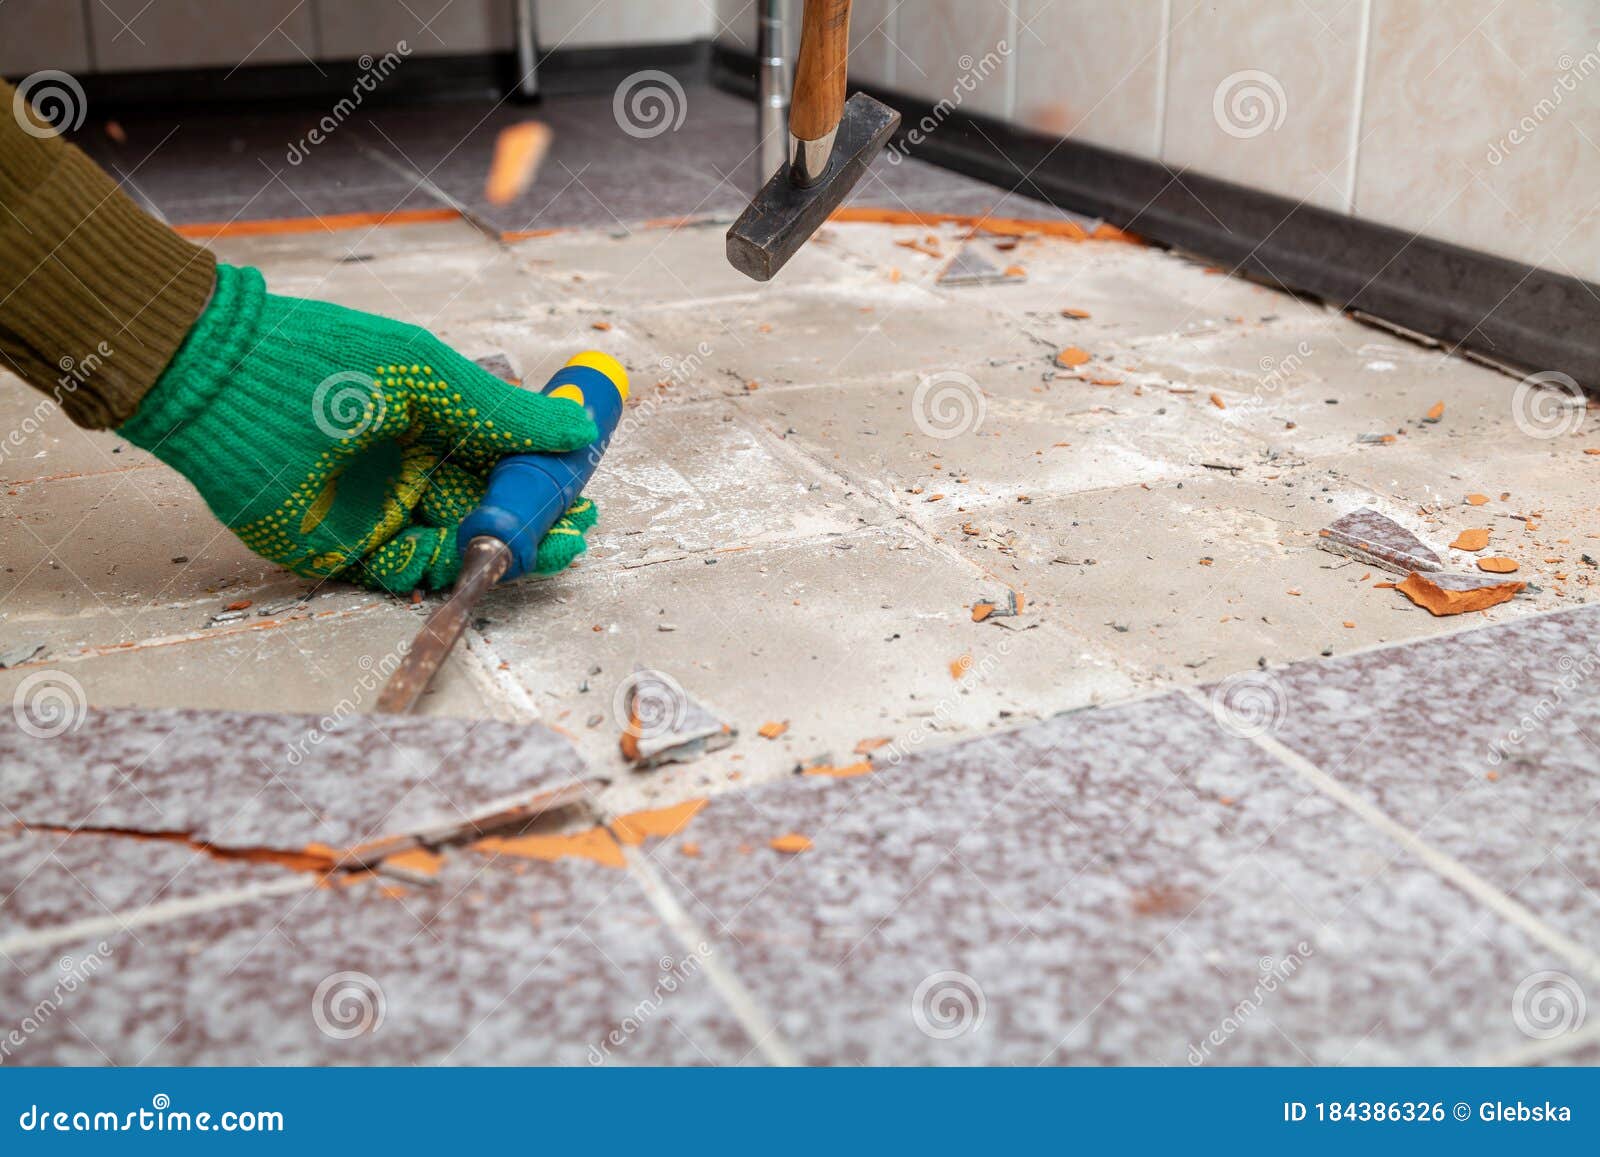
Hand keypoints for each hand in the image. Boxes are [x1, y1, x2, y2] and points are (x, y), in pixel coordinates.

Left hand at [119, 264, 600, 591]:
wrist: (224, 385)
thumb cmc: (324, 362)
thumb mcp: (429, 375)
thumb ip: (504, 412)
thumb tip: (578, 426)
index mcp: (430, 418)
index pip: (501, 454)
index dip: (541, 474)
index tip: (580, 488)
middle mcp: (407, 465)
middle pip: (485, 503)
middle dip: (532, 519)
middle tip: (574, 530)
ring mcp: (378, 508)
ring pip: (454, 540)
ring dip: (500, 548)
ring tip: (545, 549)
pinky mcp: (343, 548)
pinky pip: (403, 569)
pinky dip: (442, 570)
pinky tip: (475, 562)